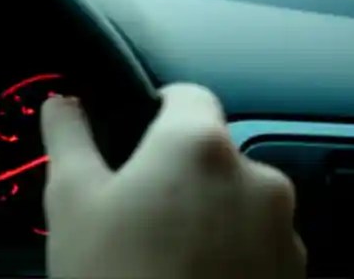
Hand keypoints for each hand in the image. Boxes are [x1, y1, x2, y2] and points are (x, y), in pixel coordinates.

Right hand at [41, 84, 305, 278]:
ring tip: (157, 254)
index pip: (186, 94)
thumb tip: (61, 104)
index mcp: (198, 145)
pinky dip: (226, 252)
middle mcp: (254, 178)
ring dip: (204, 214)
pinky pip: (255, 244)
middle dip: (174, 173)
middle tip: (130, 211)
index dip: (153, 109)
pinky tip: (185, 277)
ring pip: (235, 201)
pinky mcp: (291, 274)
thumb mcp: (71, 200)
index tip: (132, 133)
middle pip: (210, 152)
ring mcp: (281, 231)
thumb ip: (68, 135)